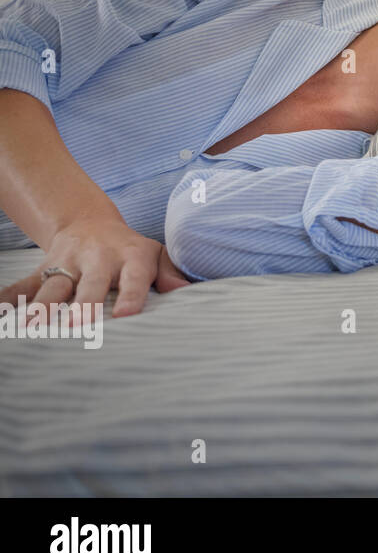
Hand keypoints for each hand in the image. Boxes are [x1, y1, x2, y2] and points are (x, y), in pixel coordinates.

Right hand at [0, 216, 190, 322]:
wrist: (91, 225)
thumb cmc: (130, 250)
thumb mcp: (156, 253)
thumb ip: (171, 271)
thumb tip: (185, 290)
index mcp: (131, 257)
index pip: (134, 276)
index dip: (131, 294)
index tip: (126, 315)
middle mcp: (98, 259)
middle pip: (91, 283)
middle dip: (84, 304)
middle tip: (78, 326)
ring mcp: (68, 264)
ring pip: (54, 286)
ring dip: (42, 306)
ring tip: (32, 327)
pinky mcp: (44, 269)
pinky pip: (23, 284)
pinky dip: (8, 297)